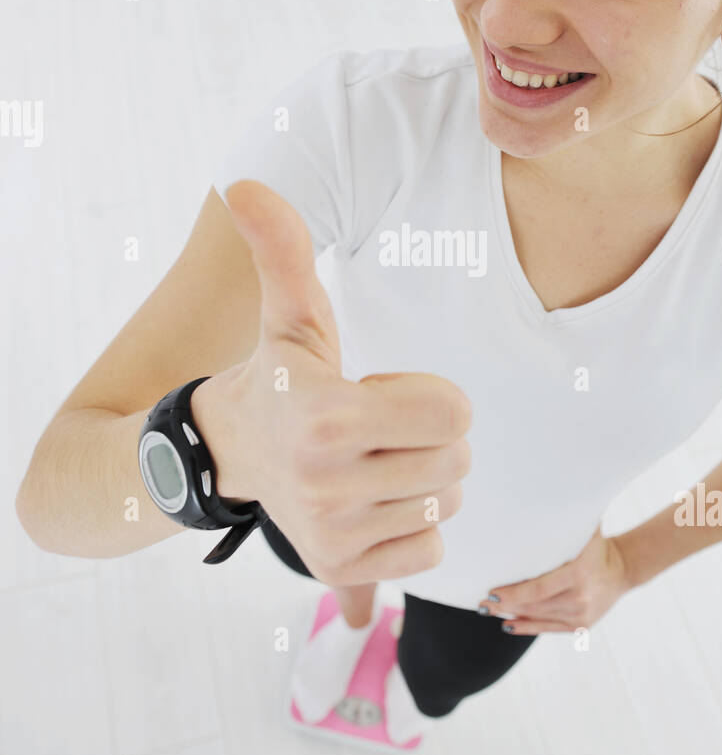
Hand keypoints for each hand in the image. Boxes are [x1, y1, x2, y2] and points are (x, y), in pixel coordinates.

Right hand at [191, 179, 472, 585]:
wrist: (230, 452)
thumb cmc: (279, 376)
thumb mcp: (289, 314)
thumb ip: (282, 249)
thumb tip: (243, 185)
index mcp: (328, 418)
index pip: (455, 412)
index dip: (431, 396)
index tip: (381, 391)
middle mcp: (329, 485)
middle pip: (457, 460)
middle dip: (431, 437)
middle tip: (379, 428)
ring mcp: (335, 534)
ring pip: (446, 504)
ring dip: (424, 480)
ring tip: (373, 462)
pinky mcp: (342, 570)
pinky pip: (431, 550)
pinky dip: (415, 526)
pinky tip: (372, 502)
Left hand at [477, 524, 629, 634]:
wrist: (623, 570)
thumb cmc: (596, 546)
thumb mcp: (584, 531)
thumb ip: (563, 521)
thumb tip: (534, 498)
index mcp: (578, 575)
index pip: (538, 589)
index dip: (513, 594)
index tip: (492, 592)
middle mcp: (580, 598)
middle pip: (534, 606)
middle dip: (505, 605)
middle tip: (481, 602)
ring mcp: (581, 615)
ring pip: (538, 618)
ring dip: (511, 614)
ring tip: (490, 609)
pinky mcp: (580, 626)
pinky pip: (547, 629)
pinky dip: (526, 627)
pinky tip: (507, 624)